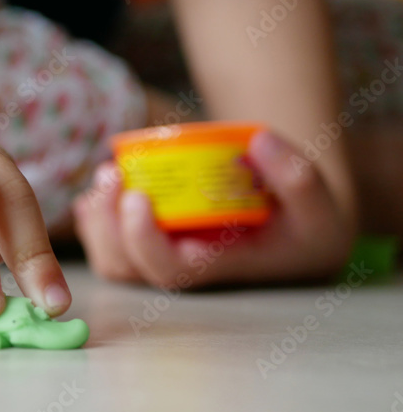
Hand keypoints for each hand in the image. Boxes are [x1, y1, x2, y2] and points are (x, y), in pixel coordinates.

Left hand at [73, 131, 354, 287]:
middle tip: (111, 173)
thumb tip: (259, 141)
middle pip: (128, 266)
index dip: (144, 240)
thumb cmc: (304, 224)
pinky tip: (99, 188)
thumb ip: (295, 176)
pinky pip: (111, 247)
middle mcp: (185, 271)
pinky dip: (95, 221)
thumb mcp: (317, 204)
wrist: (294, 239)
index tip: (136, 196)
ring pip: (113, 261)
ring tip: (106, 174)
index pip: (170, 269)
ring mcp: (164, 261)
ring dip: (98, 221)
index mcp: (221, 266)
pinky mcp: (153, 246)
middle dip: (109, 223)